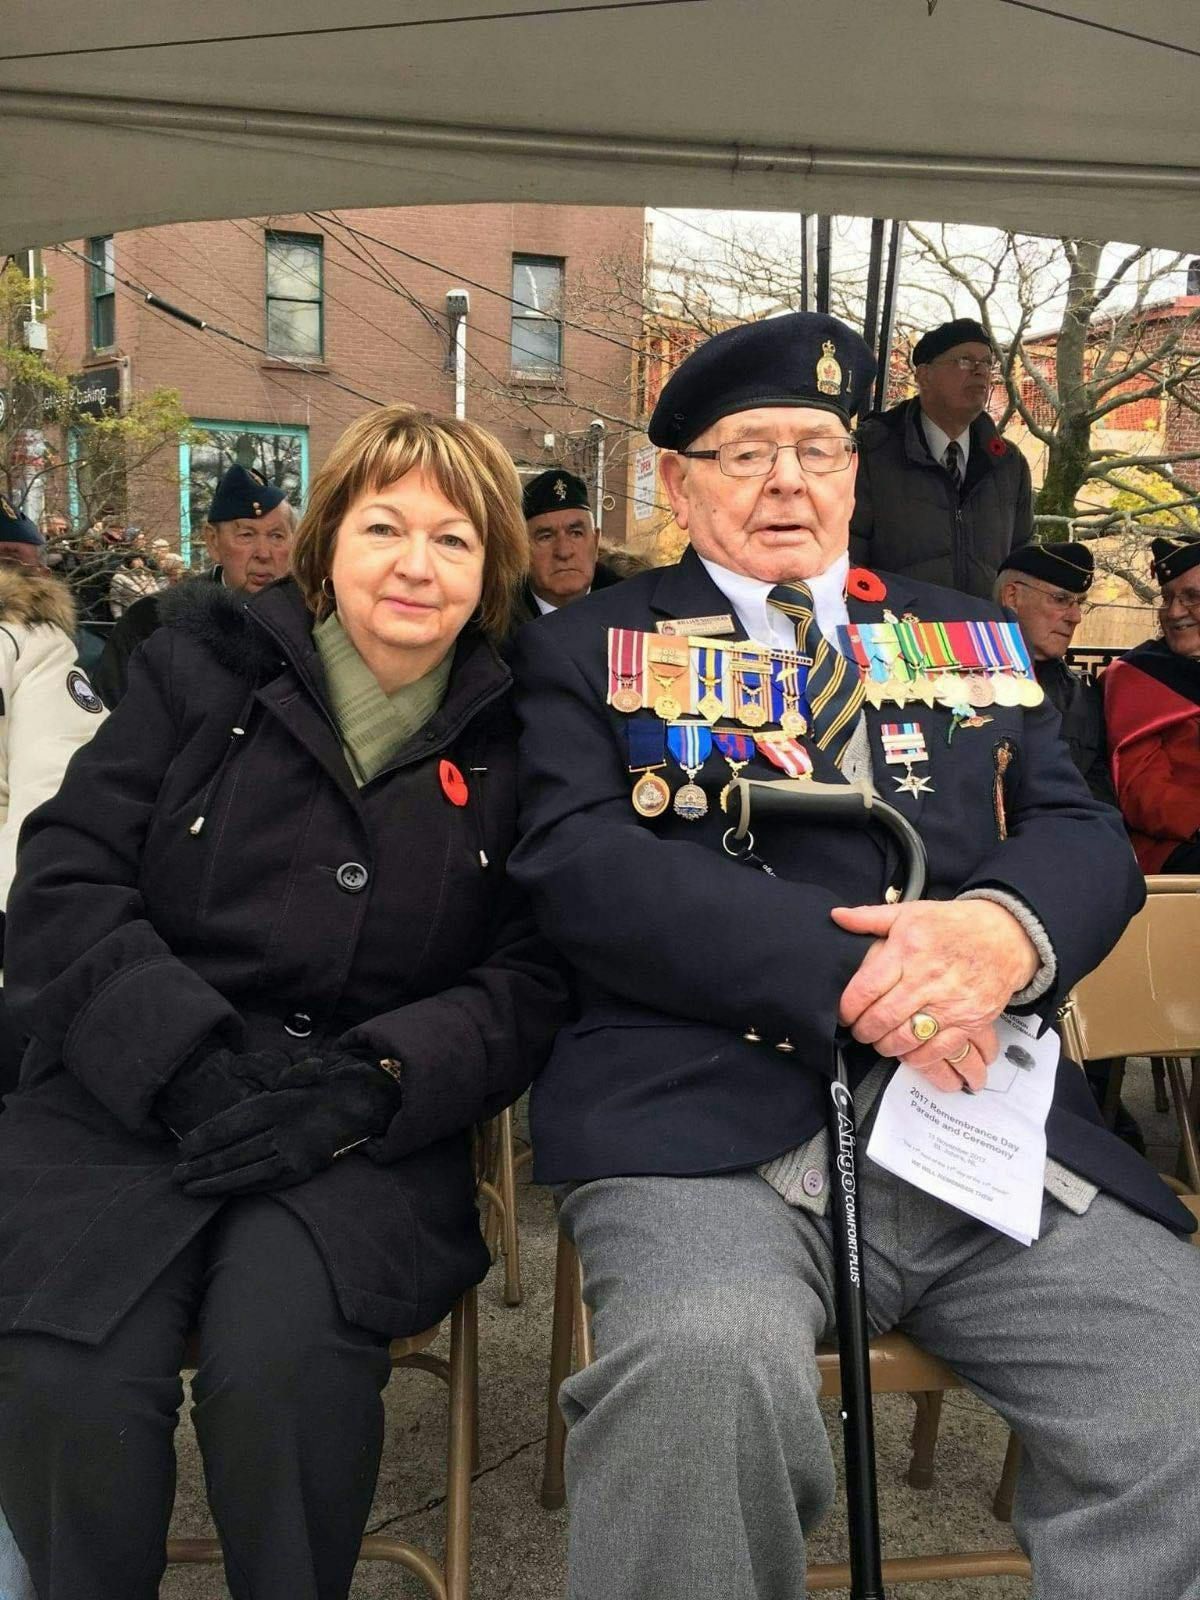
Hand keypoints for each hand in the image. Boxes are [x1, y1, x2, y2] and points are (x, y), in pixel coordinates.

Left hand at [172, 1054, 401, 1195]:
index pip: (234, 1121)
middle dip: (201, 1163)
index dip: (204, 1136)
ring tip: (187, 1188)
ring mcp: (295, 1153)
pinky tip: (218, 1191)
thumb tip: (239, 1066)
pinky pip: (264, 1182)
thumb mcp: (298, 1073)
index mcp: (280, 1102)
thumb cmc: (321, 1091)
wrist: (362, 1109)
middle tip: (175, 1173)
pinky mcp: (302, 1171)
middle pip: (235, 1149)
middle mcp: (286, 1129)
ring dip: (214, 1181)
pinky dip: (238, 1187)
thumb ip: (267, 1073)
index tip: (180, 1146)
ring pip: (246, 1170)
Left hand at [831, 900, 1039, 1092]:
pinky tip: (909, 1050)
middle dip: (864, 1031)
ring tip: (881, 1040)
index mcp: (908, 950)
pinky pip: (937, 1049)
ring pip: (906, 1038)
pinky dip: (917, 1056)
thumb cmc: (953, 925)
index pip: (866, 989)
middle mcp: (927, 979)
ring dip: (886, 1046)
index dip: (848, 1008)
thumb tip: (837, 916)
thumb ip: (870, 917)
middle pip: (882, 1018)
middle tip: (860, 1031)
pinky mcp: (970, 1020)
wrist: (1006, 936)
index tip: (845, 1014)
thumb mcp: (910, 912)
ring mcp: (951, 1002)